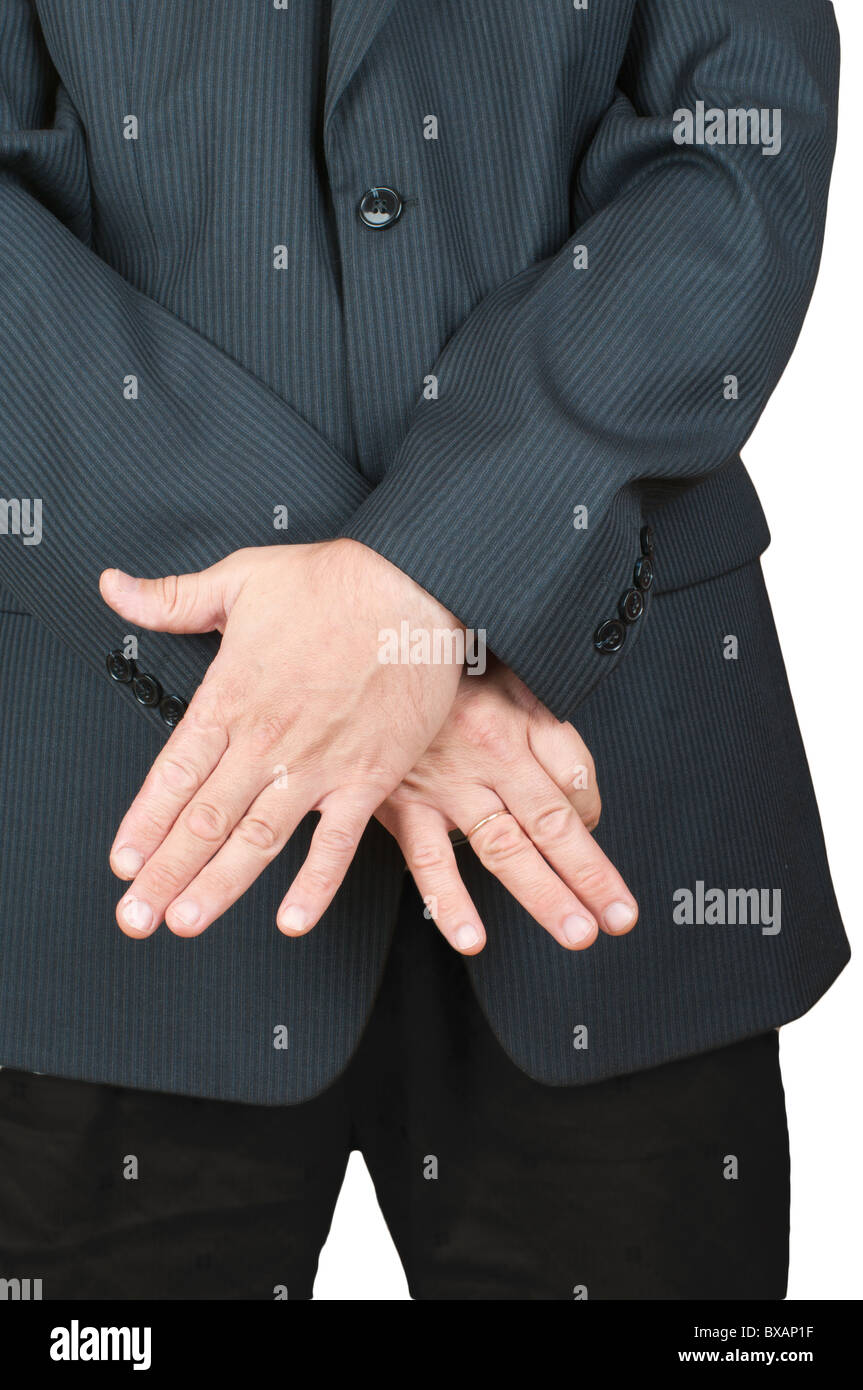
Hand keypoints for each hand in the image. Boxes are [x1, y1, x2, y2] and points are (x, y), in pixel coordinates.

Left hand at [100, 541, 462, 937]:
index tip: (122, 862)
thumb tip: (114, 588)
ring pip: (257, 839)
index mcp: (231, 697)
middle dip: (164, 874)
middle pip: (204, 820)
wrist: (414, 587)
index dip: (144, 823)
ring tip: (185, 922)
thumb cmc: (335, 581)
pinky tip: (291, 919)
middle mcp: (267, 740)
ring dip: (218, 886)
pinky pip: (337, 842)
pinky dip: (314, 884)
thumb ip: (172, 597)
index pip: (174, 773)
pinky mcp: (367, 777)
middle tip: (135, 917)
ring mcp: (317, 765)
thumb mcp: (240, 578)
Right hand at [376, 660, 637, 953]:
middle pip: (554, 823)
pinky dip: (450, 902)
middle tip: (621, 919)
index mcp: (522, 716)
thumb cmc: (445, 659)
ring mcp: (446, 782)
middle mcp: (492, 752)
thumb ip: (541, 717)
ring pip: (505, 847)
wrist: (372, 639)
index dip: (592, 814)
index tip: (588, 829)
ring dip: (544, 895)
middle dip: (591, 875)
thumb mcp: (506, 666)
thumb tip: (572, 784)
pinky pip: (428, 859)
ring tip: (578, 933)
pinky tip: (472, 938)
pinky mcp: (401, 802)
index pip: (577, 779)